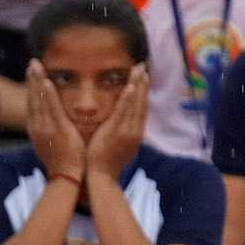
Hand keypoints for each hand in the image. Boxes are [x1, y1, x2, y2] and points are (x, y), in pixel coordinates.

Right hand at [22, 61, 86, 180]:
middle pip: (33, 99)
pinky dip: (47, 94)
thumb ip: (49, 132)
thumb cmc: (62, 162)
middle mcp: (37, 126)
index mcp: (36, 129)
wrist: (65, 176)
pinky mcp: (56, 129)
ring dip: (36, 81)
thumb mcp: (50, 145)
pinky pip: (51, 108)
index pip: (32, 105)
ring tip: (35, 65)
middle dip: (31, 80)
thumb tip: (50, 124)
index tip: (32, 74)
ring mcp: (45, 127)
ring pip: (39, 100)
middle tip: (32, 63)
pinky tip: (46, 82)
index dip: (31, 89)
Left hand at [84, 62, 146, 178]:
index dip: (143, 92)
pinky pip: (123, 112)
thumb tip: (126, 125)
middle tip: (143, 67)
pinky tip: (131, 86)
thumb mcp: (121, 147)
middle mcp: (135, 131)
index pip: (141, 109)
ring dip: (138, 86)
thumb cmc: (106, 163)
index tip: (143, 78)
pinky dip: (128, 99)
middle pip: (141, 103)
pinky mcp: (116, 131)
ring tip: (139, 70)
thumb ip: (124, 134)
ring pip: (135, 104)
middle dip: (143, 84)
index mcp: (135, 134)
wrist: (101, 177)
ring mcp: (127, 131)